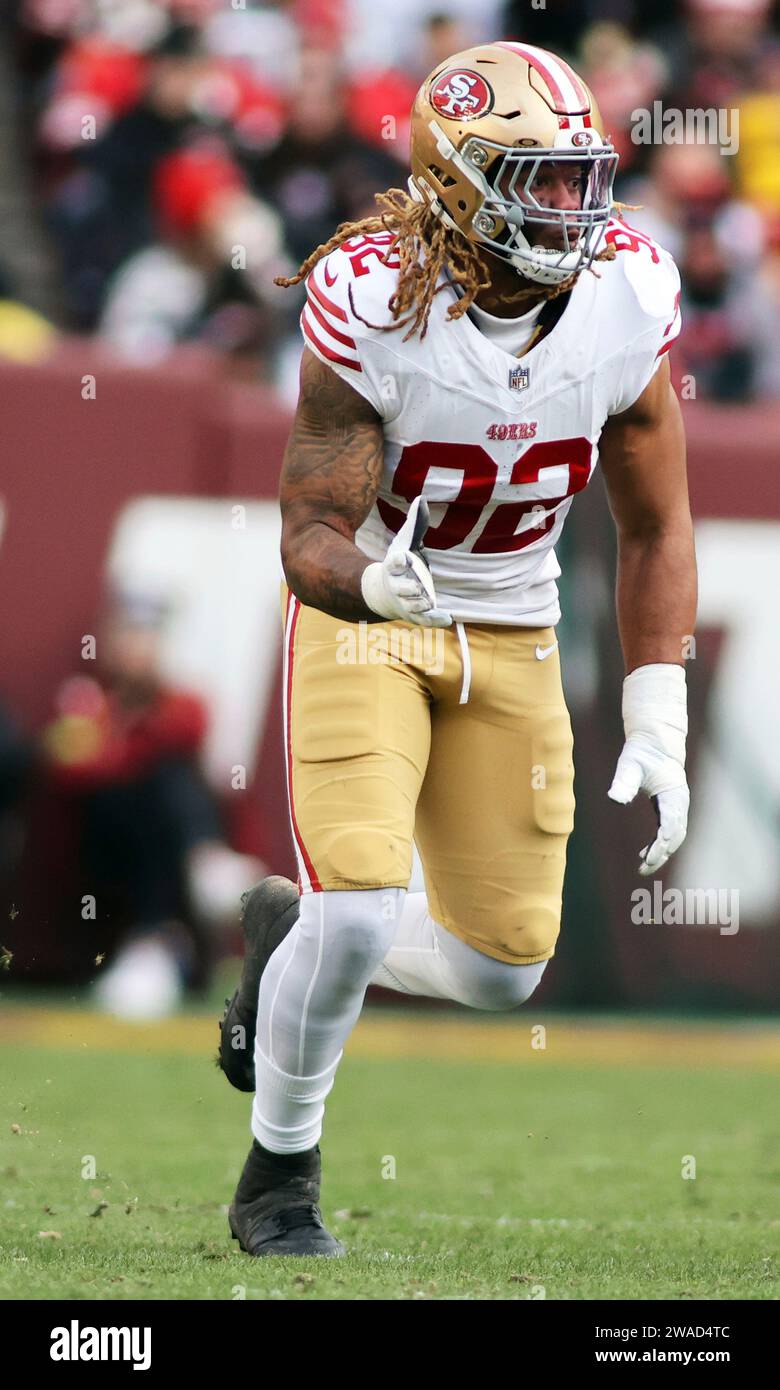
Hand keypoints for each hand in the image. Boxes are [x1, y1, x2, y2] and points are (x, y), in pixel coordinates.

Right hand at [361, 497, 451, 626]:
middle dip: (409, 589)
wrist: (384, 593)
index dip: (398, 561)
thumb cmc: (398, 564)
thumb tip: (422, 498)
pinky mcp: (415, 615)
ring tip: (430, 601)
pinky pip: (424, 620)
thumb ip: (415, 524)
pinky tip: (447, 619)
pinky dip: (434, 621)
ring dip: (420, 605)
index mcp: (393, 566)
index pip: (393, 563)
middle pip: (401, 589)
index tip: (403, 558)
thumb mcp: (405, 542)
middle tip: (419, 587)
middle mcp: (397, 586)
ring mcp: (405, 603)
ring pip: (412, 607)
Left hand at [608, 664, 688, 875]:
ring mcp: (678, 806)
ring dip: (662, 852)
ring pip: (675, 837)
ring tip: (643, 866)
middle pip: (676, 835)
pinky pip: (670, 832)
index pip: (671, 823)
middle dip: (662, 853)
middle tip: (643, 868)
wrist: (655, 741)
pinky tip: (644, 853)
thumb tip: (613, 798)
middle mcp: (680, 802)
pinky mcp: (671, 809)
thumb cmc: (642, 752)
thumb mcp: (630, 764)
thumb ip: (623, 782)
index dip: (662, 842)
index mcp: (674, 794)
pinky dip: (660, 845)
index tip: (650, 856)